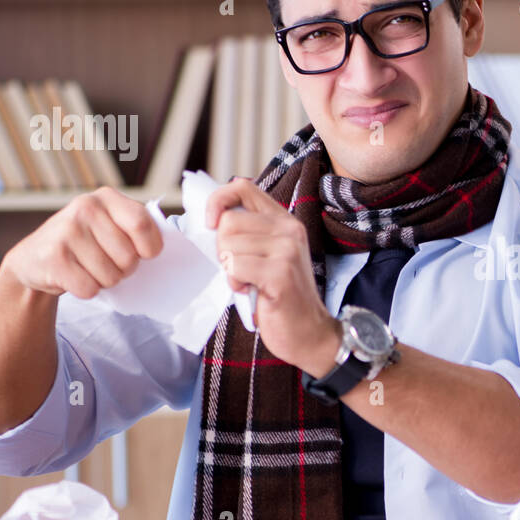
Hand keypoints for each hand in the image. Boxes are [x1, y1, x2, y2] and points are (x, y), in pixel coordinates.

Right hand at [1, 186, 162, 298]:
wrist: (34, 260)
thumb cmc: (85, 245)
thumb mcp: (109, 226)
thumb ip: (136, 228)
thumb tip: (162, 247)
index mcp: (106, 198)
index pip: (142, 224)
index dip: (150, 248)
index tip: (144, 255)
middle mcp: (85, 208)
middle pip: (129, 257)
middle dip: (123, 270)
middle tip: (105, 262)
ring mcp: (66, 231)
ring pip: (111, 276)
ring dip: (104, 281)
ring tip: (87, 268)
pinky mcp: (53, 257)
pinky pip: (89, 288)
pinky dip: (86, 291)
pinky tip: (73, 277)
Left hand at [206, 178, 340, 373]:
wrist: (309, 333)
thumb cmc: (281, 297)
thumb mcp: (268, 256)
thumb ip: (249, 234)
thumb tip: (210, 219)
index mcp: (284, 221)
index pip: (243, 186)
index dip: (218, 200)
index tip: (210, 224)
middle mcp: (289, 230)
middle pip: (228, 221)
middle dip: (222, 249)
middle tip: (240, 269)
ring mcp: (287, 250)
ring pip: (228, 245)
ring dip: (229, 270)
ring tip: (249, 283)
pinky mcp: (280, 273)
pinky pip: (235, 267)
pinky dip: (234, 283)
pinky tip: (250, 292)